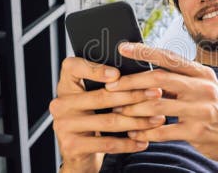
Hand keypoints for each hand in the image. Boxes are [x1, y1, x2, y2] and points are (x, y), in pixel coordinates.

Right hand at [50, 57, 165, 170]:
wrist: (78, 150)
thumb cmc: (91, 116)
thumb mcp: (93, 97)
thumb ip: (108, 84)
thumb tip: (141, 74)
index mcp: (66, 84)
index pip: (73, 67)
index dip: (95, 69)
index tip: (117, 74)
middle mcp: (61, 103)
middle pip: (101, 96)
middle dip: (134, 95)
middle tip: (156, 93)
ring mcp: (63, 125)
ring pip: (108, 121)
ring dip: (137, 120)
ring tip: (156, 119)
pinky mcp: (71, 145)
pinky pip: (106, 143)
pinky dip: (128, 143)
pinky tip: (142, 141)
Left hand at [106, 42, 217, 165]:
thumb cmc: (216, 111)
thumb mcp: (204, 89)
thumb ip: (181, 80)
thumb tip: (146, 72)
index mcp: (202, 73)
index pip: (169, 57)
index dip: (144, 51)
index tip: (122, 48)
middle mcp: (203, 88)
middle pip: (159, 79)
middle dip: (130, 83)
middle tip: (110, 87)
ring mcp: (201, 110)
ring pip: (157, 106)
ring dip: (133, 110)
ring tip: (117, 112)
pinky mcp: (197, 131)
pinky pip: (163, 131)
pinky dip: (145, 133)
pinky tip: (133, 133)